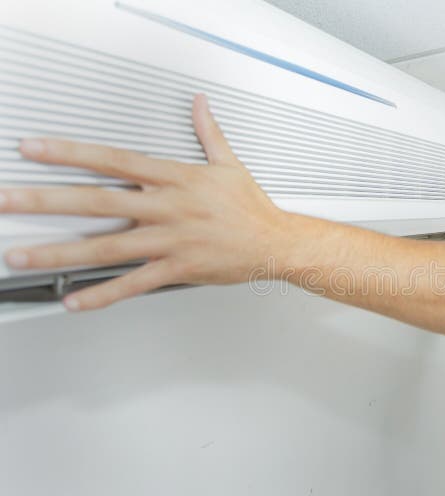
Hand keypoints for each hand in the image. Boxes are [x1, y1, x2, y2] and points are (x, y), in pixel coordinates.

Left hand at [1, 94, 281, 310]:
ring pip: (107, 247)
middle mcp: (167, 208)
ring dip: (60, 252)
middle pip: (97, 202)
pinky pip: (135, 284)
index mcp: (175, 179)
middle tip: (9, 202)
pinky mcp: (179, 269)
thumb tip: (199, 104)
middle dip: (47, 201)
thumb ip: (207, 132)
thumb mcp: (229, 164)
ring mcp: (171, 241)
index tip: (35, 149)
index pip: (113, 160)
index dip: (71, 153)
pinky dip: (103, 294)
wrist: (277, 243)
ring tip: (23, 255)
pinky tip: (75, 300)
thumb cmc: (252, 207)